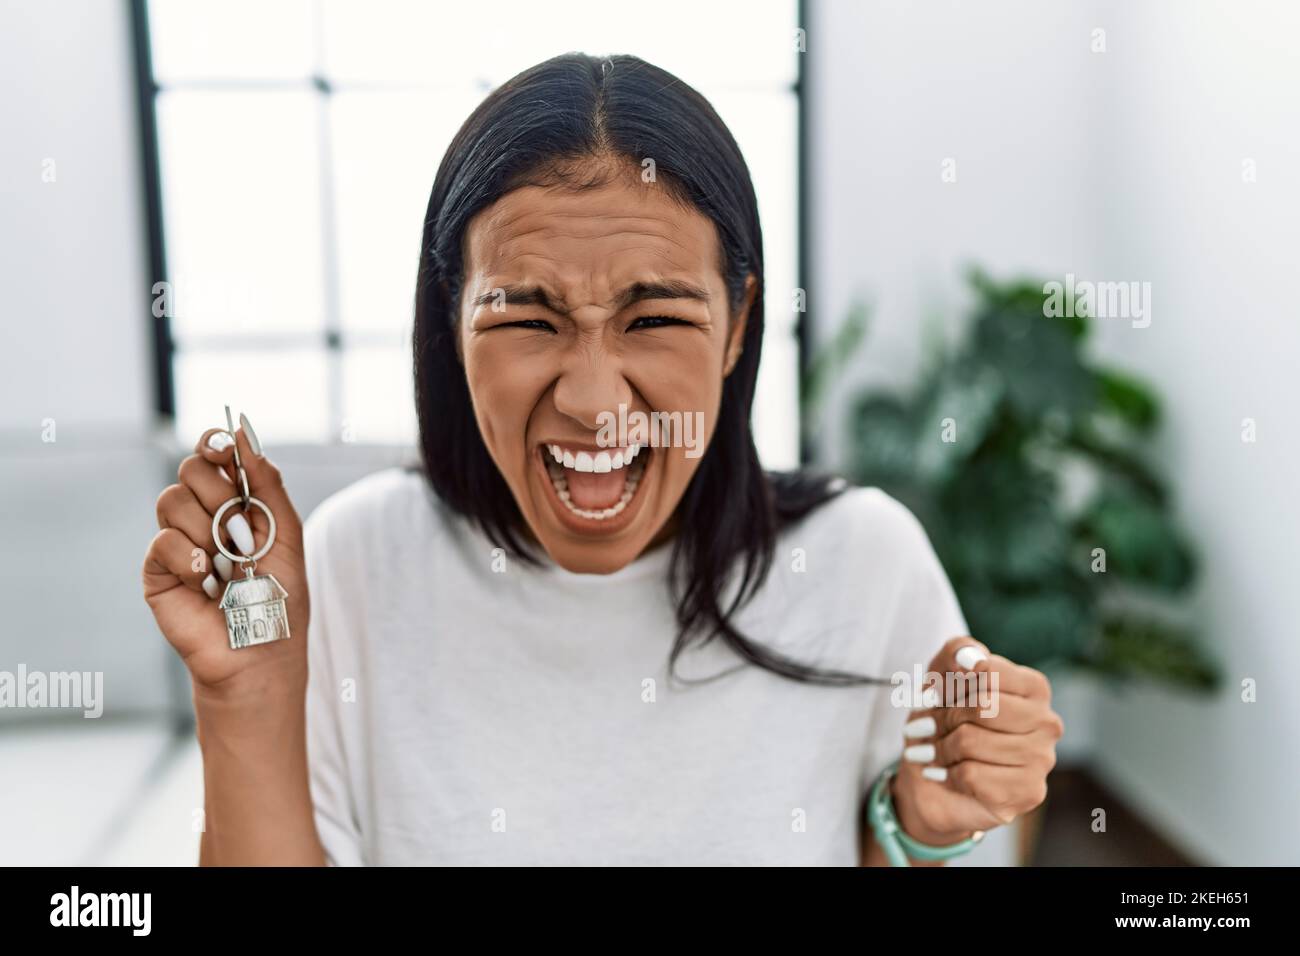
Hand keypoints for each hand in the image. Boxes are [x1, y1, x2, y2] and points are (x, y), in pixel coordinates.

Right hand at [142, 418, 309, 694]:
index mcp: (236, 502)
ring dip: (209, 531)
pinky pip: (163, 542)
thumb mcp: (286, 534)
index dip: (214, 444)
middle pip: (190, 469)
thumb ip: (267, 483)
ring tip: (230, 565)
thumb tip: (243, 433)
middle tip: (239, 528)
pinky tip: (208, 582)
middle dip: (219, 493)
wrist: (261, 653)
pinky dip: (191, 559)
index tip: (224, 449)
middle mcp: (203, 516)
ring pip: (172, 500)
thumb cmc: (279, 598)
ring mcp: (178, 541)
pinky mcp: (159, 570)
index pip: (213, 454)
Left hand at [890, 637, 1063, 847]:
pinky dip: (948, 774)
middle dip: (944, 717)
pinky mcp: (1028, 792)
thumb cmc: (944, 719)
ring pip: (972, 742)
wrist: (933, 775)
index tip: (935, 695)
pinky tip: (947, 774)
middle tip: (929, 726)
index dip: (951, 683)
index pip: (987, 670)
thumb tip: (972, 658)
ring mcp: (1042, 759)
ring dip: (941, 747)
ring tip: (936, 750)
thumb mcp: (941, 676)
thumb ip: (957, 652)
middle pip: (982, 707)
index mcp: (1034, 687)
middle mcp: (1047, 722)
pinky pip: (971, 775)